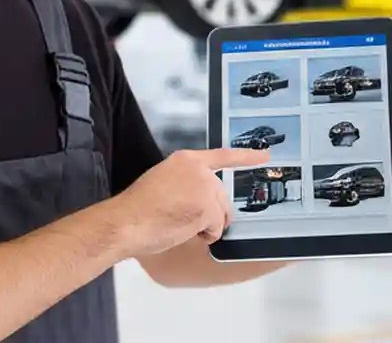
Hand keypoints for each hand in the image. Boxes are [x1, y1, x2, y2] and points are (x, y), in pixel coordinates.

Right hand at [111, 147, 269, 257]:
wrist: (126, 221)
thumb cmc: (137, 209)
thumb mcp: (163, 182)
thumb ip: (185, 183)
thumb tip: (200, 201)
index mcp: (186, 160)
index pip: (222, 156)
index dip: (246, 157)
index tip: (265, 155)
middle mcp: (199, 170)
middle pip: (221, 197)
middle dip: (211, 214)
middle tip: (182, 218)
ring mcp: (205, 187)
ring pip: (220, 215)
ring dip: (205, 226)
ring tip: (178, 222)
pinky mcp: (207, 207)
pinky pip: (215, 229)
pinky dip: (203, 236)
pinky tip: (181, 229)